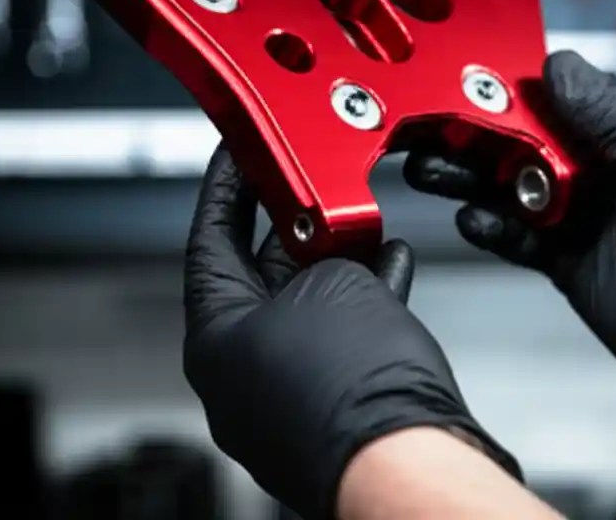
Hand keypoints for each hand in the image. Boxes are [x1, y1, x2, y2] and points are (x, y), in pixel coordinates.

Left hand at [184, 147, 519, 518]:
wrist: (407, 462)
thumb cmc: (352, 389)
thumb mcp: (330, 283)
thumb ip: (320, 254)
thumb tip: (332, 251)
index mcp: (216, 340)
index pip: (208, 243)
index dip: (225, 189)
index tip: (238, 154)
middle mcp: (243, 372)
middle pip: (257, 274)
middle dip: (289, 221)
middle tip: (306, 176)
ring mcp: (288, 393)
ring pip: (308, 305)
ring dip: (336, 258)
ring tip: (360, 219)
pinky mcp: (335, 403)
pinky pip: (344, 336)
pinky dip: (367, 296)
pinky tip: (392, 262)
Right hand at [404, 51, 615, 489]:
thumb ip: (613, 111)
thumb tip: (562, 68)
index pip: (565, 96)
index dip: (517, 88)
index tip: (471, 82)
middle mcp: (609, 171)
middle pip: (528, 138)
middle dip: (480, 131)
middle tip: (436, 126)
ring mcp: (587, 217)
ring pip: (513, 186)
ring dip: (472, 176)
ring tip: (434, 169)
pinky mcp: (569, 262)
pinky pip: (517, 236)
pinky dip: (491, 226)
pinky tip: (473, 218)